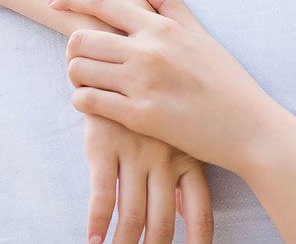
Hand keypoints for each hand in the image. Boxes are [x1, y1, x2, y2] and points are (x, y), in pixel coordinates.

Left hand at [49, 0, 289, 177]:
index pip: (103, 2)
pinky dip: (83, 100)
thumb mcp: (201, 34)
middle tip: (82, 57)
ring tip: (89, 81)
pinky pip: (89, 102)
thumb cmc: (226, 80)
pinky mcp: (139, 116)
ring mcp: (142, 84)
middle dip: (73, 45)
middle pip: (81, 37)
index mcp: (160, 28)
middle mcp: (147, 51)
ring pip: (79, 70)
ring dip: (76, 75)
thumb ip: (170, 5)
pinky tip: (93, 102)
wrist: (248, 126)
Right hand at [82, 113, 212, 243]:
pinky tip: (94, 240)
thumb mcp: (176, 137)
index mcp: (189, 160)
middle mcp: (165, 160)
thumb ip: (183, 176)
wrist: (116, 69)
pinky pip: (103, 195)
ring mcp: (135, 153)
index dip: (198, 242)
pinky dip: (98, 223)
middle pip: (163, 223)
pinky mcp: (104, 146)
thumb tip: (186, 215)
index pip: (200, 213)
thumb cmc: (150, 113)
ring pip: (132, 216)